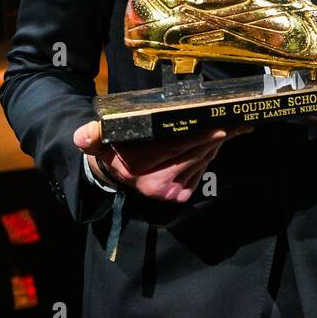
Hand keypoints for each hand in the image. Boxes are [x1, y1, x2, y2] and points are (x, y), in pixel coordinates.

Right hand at [72, 120, 249, 202]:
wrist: (113, 173)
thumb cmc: (112, 149)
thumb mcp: (98, 141)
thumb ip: (92, 137)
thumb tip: (82, 137)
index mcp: (139, 170)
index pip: (177, 148)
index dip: (200, 136)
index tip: (221, 126)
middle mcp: (156, 185)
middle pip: (195, 154)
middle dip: (216, 137)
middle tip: (234, 121)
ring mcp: (170, 192)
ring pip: (202, 161)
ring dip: (215, 144)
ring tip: (227, 127)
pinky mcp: (179, 196)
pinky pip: (201, 171)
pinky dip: (209, 155)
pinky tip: (212, 142)